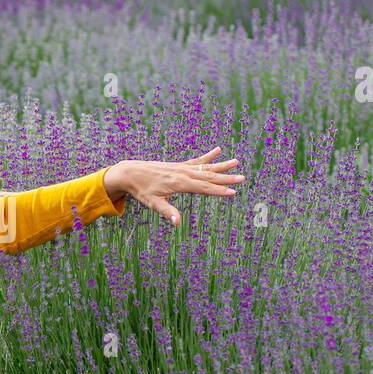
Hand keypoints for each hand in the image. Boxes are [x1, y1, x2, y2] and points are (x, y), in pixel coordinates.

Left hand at [104, 148, 242, 225]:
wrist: (130, 172)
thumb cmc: (141, 190)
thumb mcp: (152, 203)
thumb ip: (167, 212)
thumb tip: (177, 223)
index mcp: (179, 183)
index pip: (203, 188)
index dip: (218, 191)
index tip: (233, 192)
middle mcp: (183, 173)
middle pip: (208, 177)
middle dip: (226, 179)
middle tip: (242, 178)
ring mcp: (182, 168)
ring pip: (205, 167)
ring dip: (221, 166)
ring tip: (236, 161)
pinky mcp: (179, 165)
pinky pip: (197, 161)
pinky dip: (208, 157)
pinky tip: (218, 150)